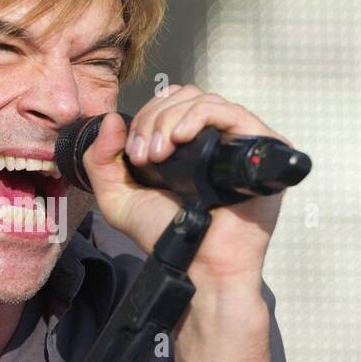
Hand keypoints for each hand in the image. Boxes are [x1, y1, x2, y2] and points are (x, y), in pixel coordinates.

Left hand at [80, 85, 291, 287]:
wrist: (198, 265)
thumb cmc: (167, 237)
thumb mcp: (119, 199)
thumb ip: (101, 161)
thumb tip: (110, 120)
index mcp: (187, 145)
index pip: (168, 104)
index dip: (145, 119)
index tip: (134, 154)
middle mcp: (214, 138)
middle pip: (184, 97)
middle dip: (154, 119)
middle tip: (145, 156)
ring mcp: (238, 141)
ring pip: (204, 101)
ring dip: (171, 120)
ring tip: (160, 155)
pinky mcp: (259, 147)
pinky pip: (233, 112)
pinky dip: (200, 117)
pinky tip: (182, 139)